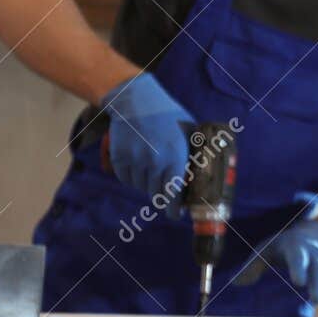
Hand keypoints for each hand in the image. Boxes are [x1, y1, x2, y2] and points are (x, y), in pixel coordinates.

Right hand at [101, 73, 193, 202]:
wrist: (136, 101)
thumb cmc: (168, 115)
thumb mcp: (188, 132)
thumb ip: (192, 154)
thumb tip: (198, 175)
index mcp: (175, 157)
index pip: (175, 193)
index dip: (175, 208)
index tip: (177, 215)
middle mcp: (154, 163)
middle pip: (157, 194)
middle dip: (162, 196)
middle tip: (166, 195)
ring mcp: (135, 162)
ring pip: (141, 187)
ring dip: (147, 184)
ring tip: (152, 169)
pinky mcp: (119, 159)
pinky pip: (127, 179)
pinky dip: (133, 177)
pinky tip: (138, 165)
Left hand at [236, 219, 317, 310]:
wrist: (311, 237)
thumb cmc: (282, 248)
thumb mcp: (266, 250)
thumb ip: (252, 267)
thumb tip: (235, 284)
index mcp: (295, 247)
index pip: (297, 257)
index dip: (299, 268)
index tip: (298, 281)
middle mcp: (314, 255)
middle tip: (315, 300)